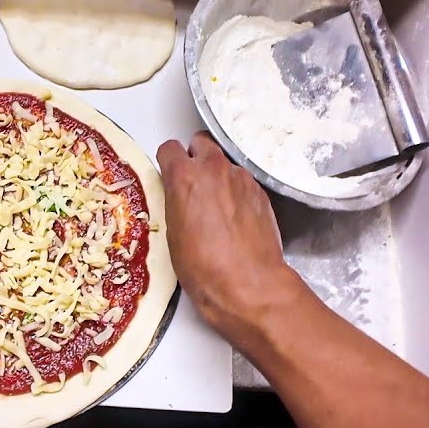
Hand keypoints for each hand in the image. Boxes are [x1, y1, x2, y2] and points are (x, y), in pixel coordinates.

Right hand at [157, 133, 318, 357]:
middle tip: (192, 183)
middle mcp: (214, 169)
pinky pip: (242, 182)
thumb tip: (177, 195)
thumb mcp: (172, 233)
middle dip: (195, 158)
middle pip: (201, 143)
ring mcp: (241, 179)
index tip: (168, 171)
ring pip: (224, 163)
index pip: (169, 148)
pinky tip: (234, 217)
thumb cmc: (205, 267)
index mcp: (185, 177)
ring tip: (215, 206)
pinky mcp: (260, 192)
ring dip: (218, 176)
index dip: (168, 160)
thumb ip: (174, 201)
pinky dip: (236, 192)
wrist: (248, 284)